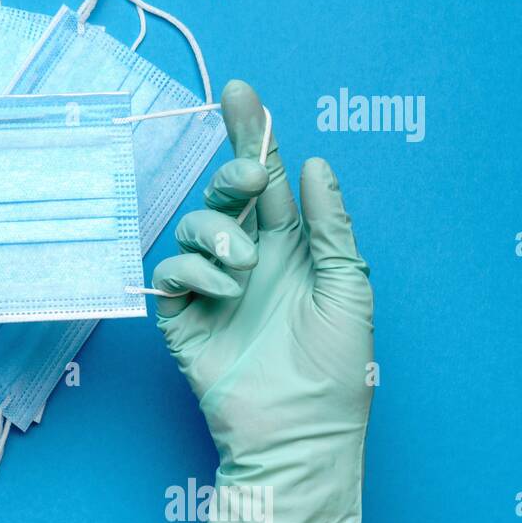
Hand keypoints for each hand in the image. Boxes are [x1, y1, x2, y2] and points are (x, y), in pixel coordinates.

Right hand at [153, 80, 373, 522]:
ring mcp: (210, 286)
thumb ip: (330, 224)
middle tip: (249, 182)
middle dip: (232, 177)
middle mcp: (246, 258)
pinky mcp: (180, 315)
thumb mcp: (350, 285)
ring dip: (218, 233)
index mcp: (289, 247)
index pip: (267, 182)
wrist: (299, 430)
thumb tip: (314, 163)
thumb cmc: (336, 367)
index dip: (253, 137)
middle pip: (224, 195)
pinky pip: (171, 271)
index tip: (241, 92)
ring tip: (244, 266)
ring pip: (194, 227)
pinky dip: (194, 271)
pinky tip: (222, 291)